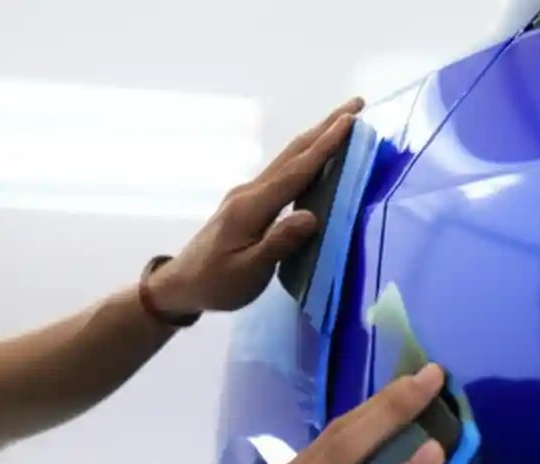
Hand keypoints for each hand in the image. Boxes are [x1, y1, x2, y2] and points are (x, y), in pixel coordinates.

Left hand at [148, 97, 364, 313]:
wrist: (182, 285)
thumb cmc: (216, 284)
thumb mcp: (248, 272)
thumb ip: (278, 243)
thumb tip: (311, 216)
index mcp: (252, 207)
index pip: (296, 171)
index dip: (325, 146)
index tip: (351, 120)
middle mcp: (251, 192)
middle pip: (293, 152)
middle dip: (326, 126)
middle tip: (357, 103)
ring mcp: (248, 195)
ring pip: (288, 159)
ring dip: (317, 137)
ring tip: (344, 121)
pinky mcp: (249, 203)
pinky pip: (284, 172)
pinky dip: (306, 157)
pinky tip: (316, 158)